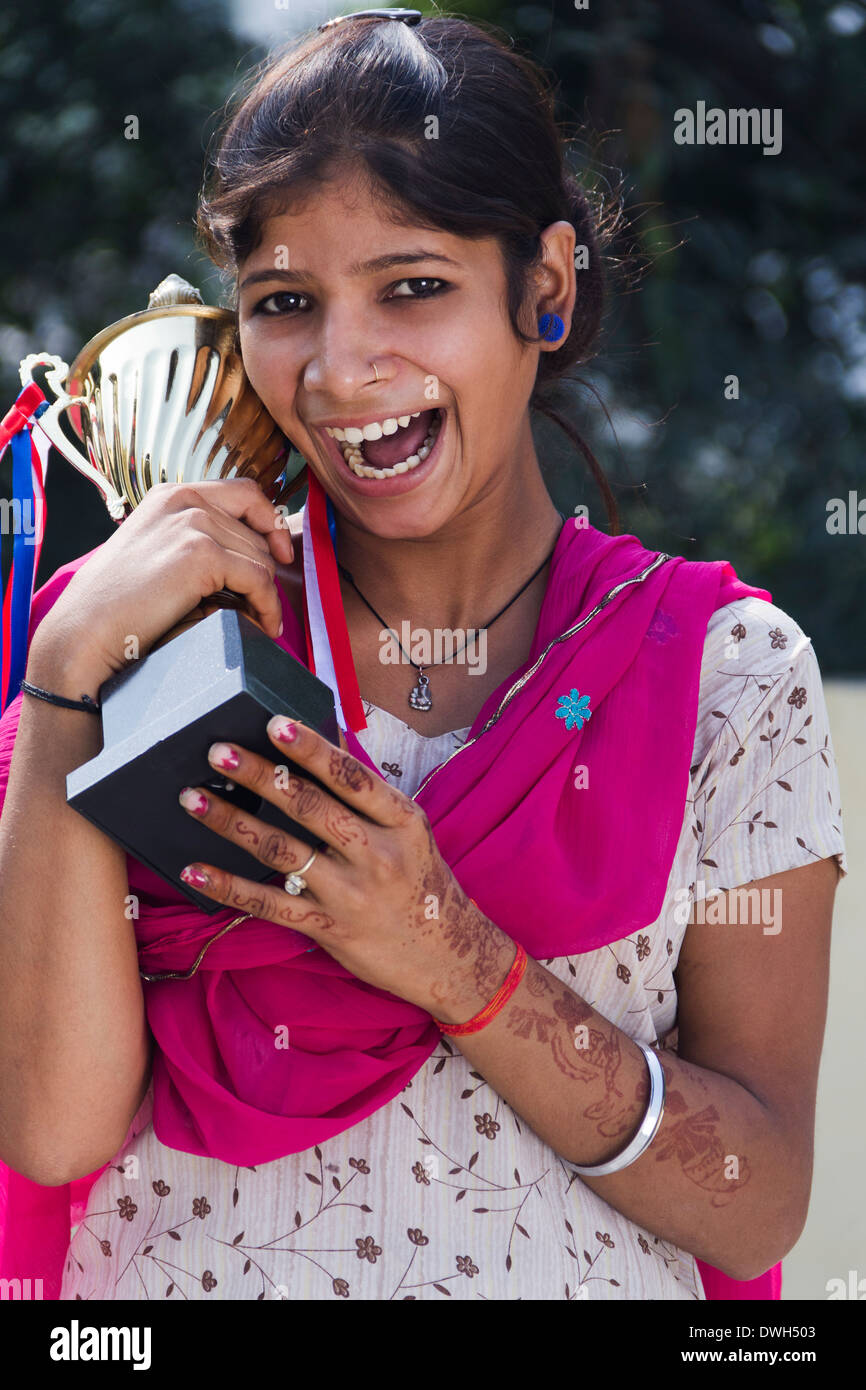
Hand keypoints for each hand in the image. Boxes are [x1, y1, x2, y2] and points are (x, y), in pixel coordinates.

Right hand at [30, 479, 293, 687]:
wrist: (86, 631)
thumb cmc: (119, 605)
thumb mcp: (159, 553)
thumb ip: (200, 541)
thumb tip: (261, 557)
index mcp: (172, 495)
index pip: (246, 493)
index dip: (270, 523)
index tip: (281, 553)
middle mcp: (184, 500)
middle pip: (259, 531)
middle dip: (267, 570)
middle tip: (262, 604)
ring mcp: (192, 523)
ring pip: (262, 558)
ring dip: (266, 594)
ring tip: (258, 620)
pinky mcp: (201, 553)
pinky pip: (259, 580)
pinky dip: (268, 606)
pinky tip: (263, 626)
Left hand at [175, 718, 515, 1022]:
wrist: (447, 957)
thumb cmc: (421, 881)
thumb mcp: (409, 830)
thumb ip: (367, 792)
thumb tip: (327, 736)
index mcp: (401, 820)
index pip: (350, 777)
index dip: (311, 749)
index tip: (274, 723)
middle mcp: (376, 855)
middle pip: (309, 808)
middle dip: (261, 777)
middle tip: (218, 752)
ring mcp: (350, 895)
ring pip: (282, 853)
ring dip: (232, 823)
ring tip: (193, 799)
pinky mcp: (328, 929)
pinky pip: (269, 905)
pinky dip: (228, 886)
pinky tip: (194, 869)